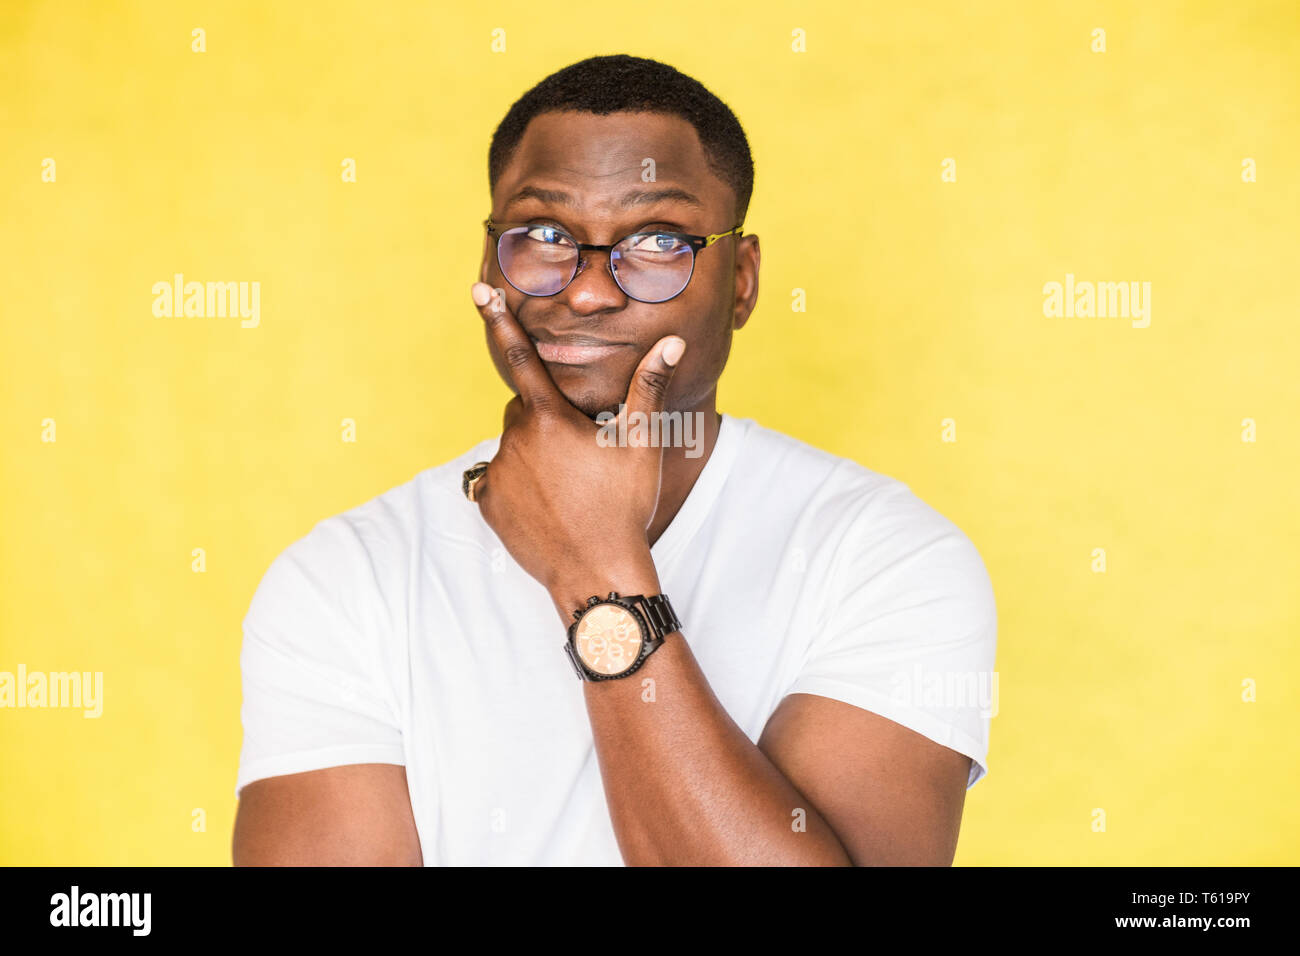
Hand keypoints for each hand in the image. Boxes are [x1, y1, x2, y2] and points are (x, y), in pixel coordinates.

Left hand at [468, 282, 683, 616]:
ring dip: (534, 454)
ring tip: (569, 487)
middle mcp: (516, 440)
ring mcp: (498, 473)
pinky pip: (498, 479)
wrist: (596, 572)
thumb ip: (649, 388)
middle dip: (547, 420)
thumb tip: (672, 342)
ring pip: (513, 446)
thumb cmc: (625, 507)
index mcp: (550, 418)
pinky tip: (547, 505)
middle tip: (583, 455)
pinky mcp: (488, 504)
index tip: (479, 289)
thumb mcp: (642, 445)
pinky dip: (517, 484)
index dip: (500, 319)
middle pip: (525, 411)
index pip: (520, 356)